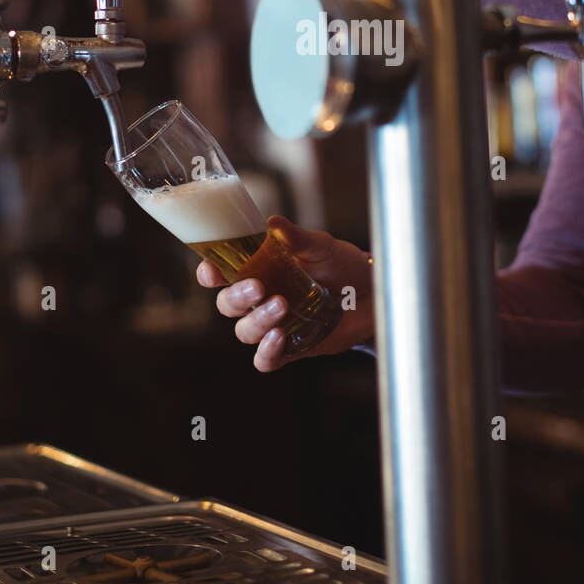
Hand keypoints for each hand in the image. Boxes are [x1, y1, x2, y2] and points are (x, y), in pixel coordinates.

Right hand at [196, 215, 374, 371]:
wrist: (373, 292)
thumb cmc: (341, 264)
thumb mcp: (320, 246)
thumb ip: (295, 238)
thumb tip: (273, 223)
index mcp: (258, 269)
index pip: (221, 273)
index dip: (210, 273)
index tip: (212, 271)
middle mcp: (260, 298)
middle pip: (227, 304)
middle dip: (236, 297)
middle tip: (258, 287)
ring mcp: (273, 324)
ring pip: (244, 331)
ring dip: (257, 321)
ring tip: (282, 306)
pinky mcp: (290, 348)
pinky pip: (265, 359)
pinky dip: (266, 352)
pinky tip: (279, 337)